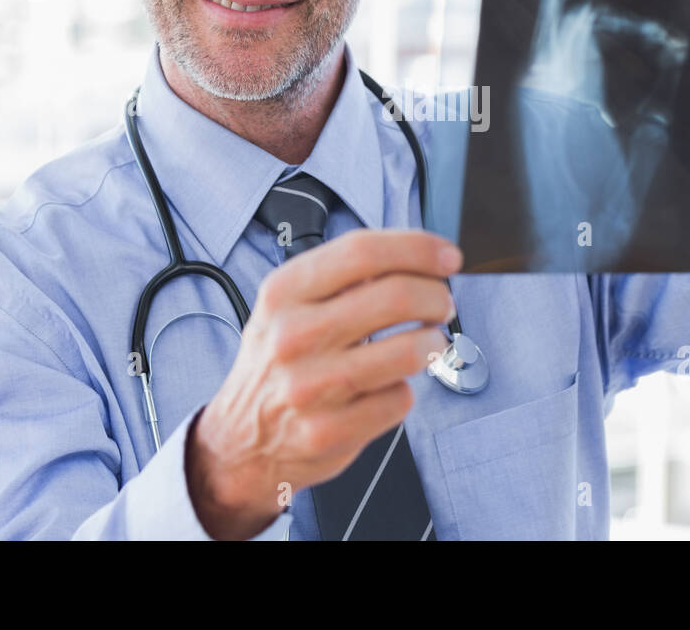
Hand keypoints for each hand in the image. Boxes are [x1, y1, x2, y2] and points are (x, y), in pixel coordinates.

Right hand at [184, 228, 459, 539]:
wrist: (242, 441)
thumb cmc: (278, 364)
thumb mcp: (288, 307)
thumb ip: (342, 278)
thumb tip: (416, 257)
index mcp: (283, 293)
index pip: (362, 251)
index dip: (417, 248)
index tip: (447, 257)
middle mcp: (292, 336)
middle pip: (395, 296)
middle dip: (437, 296)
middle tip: (443, 303)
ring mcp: (310, 386)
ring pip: (409, 350)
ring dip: (434, 343)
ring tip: (429, 344)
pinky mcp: (330, 431)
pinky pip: (400, 399)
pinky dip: (405, 390)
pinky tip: (386, 388)